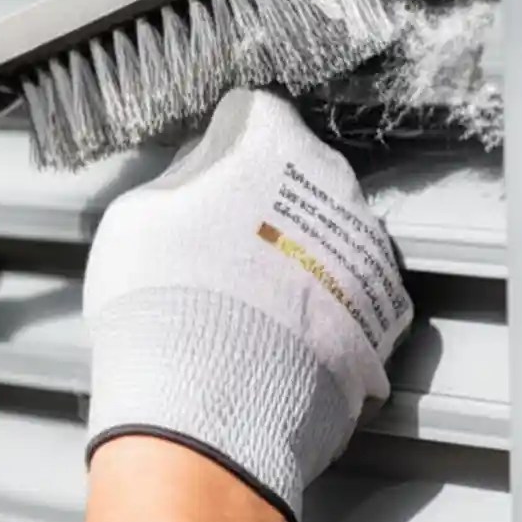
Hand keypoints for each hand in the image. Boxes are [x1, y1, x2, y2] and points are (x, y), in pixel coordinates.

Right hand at [83, 89, 411, 521]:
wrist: (209, 407)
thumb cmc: (163, 305)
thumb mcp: (136, 214)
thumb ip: (182, 175)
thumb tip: (202, 167)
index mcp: (272, 143)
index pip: (254, 114)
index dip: (226, 142)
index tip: (209, 171)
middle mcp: (335, 184)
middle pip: (300, 172)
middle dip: (267, 198)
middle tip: (221, 241)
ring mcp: (366, 250)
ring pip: (328, 232)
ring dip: (297, 252)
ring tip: (246, 296)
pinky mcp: (384, 313)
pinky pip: (348, 290)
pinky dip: (322, 304)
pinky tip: (278, 330)